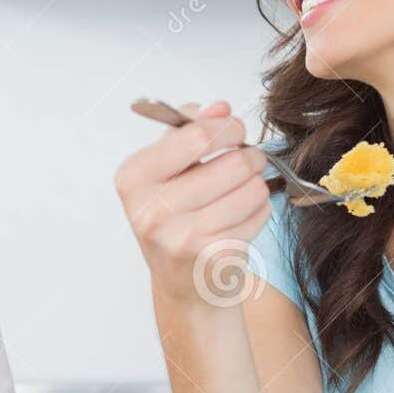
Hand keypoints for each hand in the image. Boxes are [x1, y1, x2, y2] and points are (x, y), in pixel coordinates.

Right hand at [115, 100, 270, 305]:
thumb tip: (218, 108)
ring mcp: (180, 238)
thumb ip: (188, 132)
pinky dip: (260, 212)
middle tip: (251, 162)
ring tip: (246, 193)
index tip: (236, 132)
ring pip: (251, 188)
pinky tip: (243, 219)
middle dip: (251, 157)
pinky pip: (258, 215)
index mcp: (133, 178)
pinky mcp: (212, 258)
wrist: (184, 285)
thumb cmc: (177, 221)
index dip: (228, 128)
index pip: (196, 135)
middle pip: (232, 162)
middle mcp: (150, 210)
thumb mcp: (170, 172)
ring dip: (258, 186)